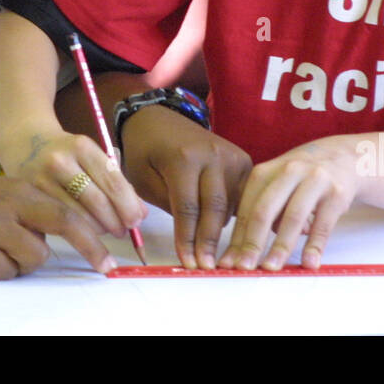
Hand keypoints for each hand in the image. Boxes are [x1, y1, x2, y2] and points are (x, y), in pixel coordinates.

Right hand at [0, 172, 118, 279]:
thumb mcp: (2, 191)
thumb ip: (32, 208)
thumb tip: (69, 233)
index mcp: (21, 187)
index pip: (68, 211)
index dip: (93, 235)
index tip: (109, 257)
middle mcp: (10, 203)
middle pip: (64, 225)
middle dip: (89, 248)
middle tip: (102, 266)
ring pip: (33, 258)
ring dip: (25, 262)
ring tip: (2, 250)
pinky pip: (4, 272)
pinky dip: (0, 270)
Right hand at [6, 131, 145, 237]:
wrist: (24, 141)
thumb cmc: (66, 152)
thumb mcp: (90, 155)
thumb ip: (115, 181)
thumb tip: (140, 214)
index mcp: (81, 146)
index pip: (112, 180)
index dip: (127, 205)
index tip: (136, 221)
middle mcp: (59, 162)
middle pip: (96, 202)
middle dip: (115, 222)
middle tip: (124, 231)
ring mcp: (40, 180)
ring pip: (78, 216)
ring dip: (98, 229)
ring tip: (107, 230)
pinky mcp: (29, 198)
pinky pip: (59, 221)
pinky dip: (78, 230)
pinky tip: (85, 231)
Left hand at [120, 106, 251, 268]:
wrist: (157, 117)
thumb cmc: (144, 149)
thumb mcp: (141, 177)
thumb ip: (164, 204)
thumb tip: (186, 240)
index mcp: (184, 157)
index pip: (188, 208)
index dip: (188, 239)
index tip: (188, 263)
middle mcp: (213, 154)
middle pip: (215, 208)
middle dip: (209, 241)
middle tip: (206, 266)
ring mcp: (231, 155)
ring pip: (232, 203)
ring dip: (224, 231)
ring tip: (218, 256)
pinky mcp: (242, 159)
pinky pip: (242, 194)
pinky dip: (235, 214)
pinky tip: (228, 234)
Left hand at [218, 139, 357, 270]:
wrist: (345, 156)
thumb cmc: (303, 176)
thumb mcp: (277, 183)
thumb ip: (264, 210)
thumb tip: (247, 249)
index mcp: (266, 171)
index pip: (247, 208)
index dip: (236, 237)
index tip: (228, 261)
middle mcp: (288, 172)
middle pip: (265, 210)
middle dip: (252, 241)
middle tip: (244, 267)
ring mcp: (314, 181)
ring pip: (293, 217)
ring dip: (280, 246)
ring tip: (271, 268)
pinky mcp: (337, 193)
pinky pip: (324, 224)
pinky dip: (315, 245)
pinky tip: (309, 263)